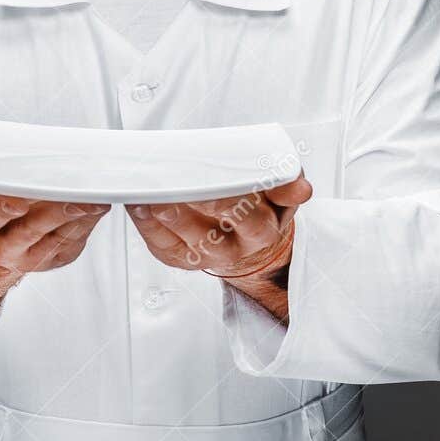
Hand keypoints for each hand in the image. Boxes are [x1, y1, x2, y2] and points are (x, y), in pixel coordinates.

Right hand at [0, 173, 109, 357]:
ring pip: (53, 238)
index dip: (3, 208)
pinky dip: (85, 225)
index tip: (20, 203)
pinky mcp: (49, 260)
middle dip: (53, 213)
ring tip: (98, 201)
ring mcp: (24, 257)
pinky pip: (69, 243)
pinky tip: (98, 209)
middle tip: (76, 198)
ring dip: (78, 218)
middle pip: (27, 229)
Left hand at [126, 174, 311, 318]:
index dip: (233, 204)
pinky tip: (137, 205)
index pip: (250, 220)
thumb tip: (302, 189)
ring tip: (150, 197)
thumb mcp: (280, 194)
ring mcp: (201, 256)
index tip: (220, 185)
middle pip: (211, 236)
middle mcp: (231, 249)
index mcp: (262, 231)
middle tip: (174, 188)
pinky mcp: (177, 256)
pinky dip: (146, 224)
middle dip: (192, 212)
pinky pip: (160, 243)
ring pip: (182, 241)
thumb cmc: (257, 208)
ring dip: (164, 219)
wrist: (248, 245)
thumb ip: (287, 184)